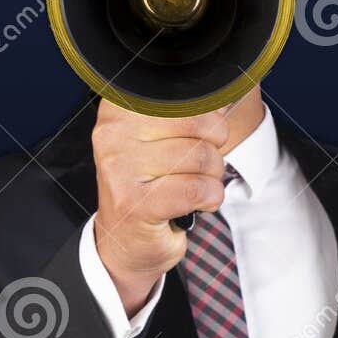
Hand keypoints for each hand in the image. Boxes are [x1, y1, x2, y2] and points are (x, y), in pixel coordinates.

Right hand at [91, 99, 228, 314]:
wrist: (123, 243)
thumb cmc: (149, 187)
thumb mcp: (160, 140)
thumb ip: (186, 113)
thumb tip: (224, 93)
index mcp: (119, 109)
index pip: (183, 94)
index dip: (206, 115)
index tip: (200, 136)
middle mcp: (113, 134)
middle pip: (197, 122)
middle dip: (213, 148)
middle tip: (200, 167)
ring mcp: (120, 169)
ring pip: (200, 156)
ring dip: (212, 177)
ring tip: (196, 186)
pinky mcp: (135, 203)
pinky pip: (197, 189)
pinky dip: (209, 197)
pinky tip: (198, 204)